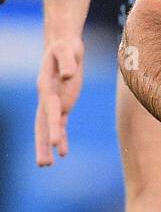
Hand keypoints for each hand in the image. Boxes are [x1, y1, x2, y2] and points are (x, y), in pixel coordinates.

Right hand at [35, 35, 84, 165]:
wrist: (63, 46)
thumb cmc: (65, 47)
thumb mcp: (67, 50)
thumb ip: (68, 61)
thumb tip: (68, 76)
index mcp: (46, 87)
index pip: (49, 110)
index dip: (51, 127)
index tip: (53, 143)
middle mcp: (47, 98)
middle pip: (42, 125)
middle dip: (42, 144)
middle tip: (43, 164)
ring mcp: (54, 103)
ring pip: (48, 128)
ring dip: (48, 146)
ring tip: (46, 165)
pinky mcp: (63, 104)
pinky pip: (60, 125)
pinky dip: (60, 138)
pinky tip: (62, 153)